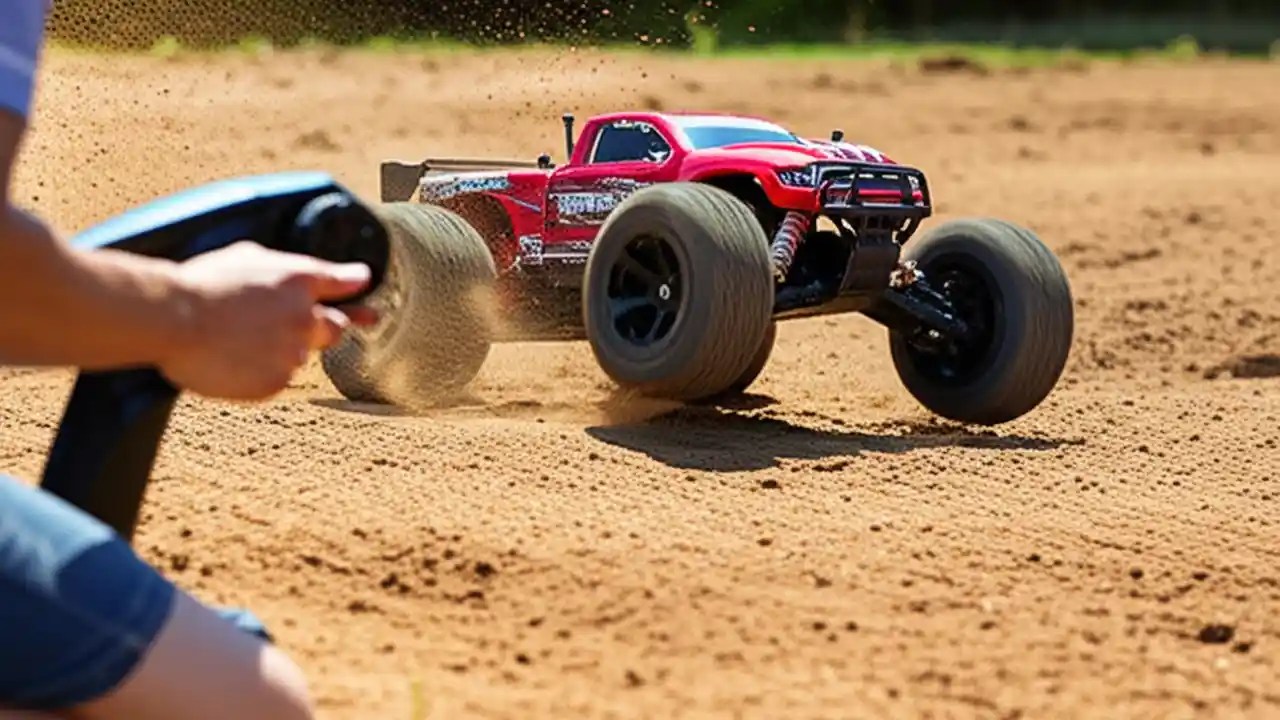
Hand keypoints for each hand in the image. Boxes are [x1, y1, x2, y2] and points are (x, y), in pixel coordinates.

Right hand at [159, 241, 378, 400]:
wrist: (176, 320)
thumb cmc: (202, 283)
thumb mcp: (245, 257)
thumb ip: (279, 268)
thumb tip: (290, 275)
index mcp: (300, 280)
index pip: (343, 281)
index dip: (354, 282)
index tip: (363, 283)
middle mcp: (306, 317)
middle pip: (336, 327)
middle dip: (327, 327)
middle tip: (306, 328)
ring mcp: (294, 353)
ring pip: (299, 354)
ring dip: (278, 349)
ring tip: (237, 340)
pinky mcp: (276, 382)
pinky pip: (276, 378)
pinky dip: (259, 372)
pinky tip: (232, 361)